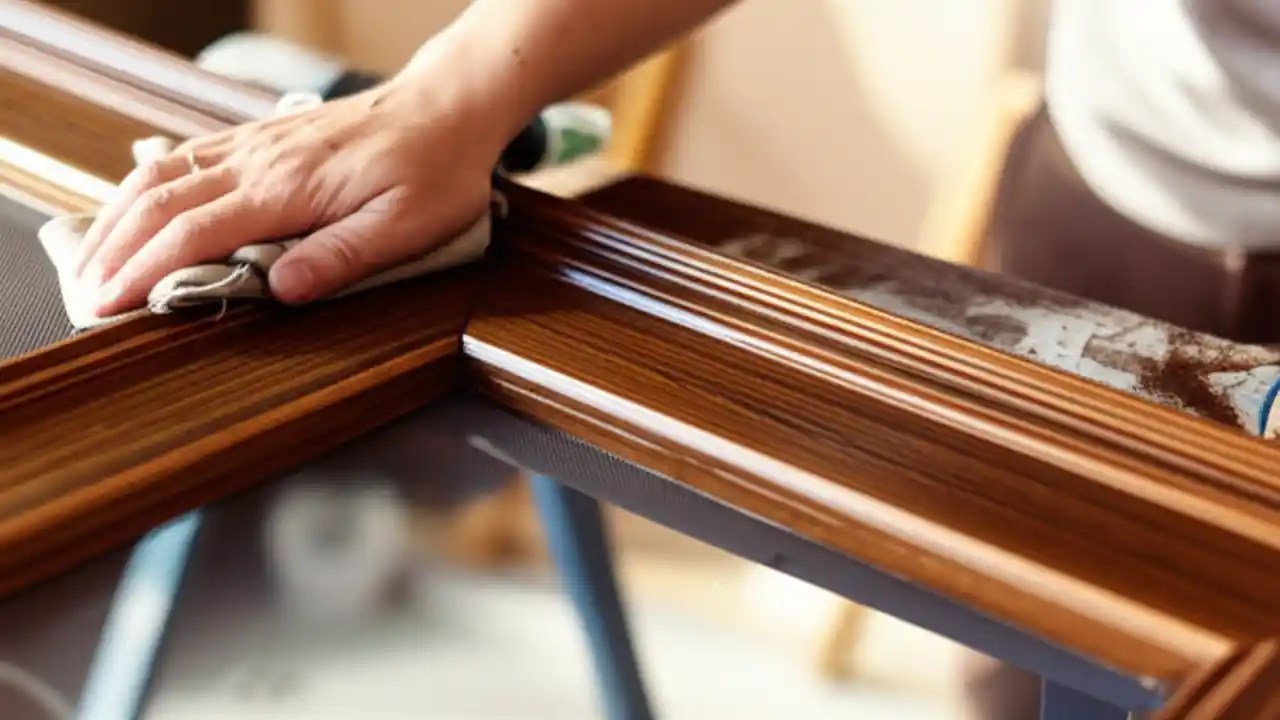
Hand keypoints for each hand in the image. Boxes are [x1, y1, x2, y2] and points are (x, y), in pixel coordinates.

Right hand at [77, 68, 506, 317]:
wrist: (445, 108)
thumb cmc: (435, 170)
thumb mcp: (407, 226)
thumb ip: (342, 257)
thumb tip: (281, 291)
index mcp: (287, 187)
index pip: (192, 231)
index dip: (143, 271)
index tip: (109, 307)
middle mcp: (257, 160)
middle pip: (159, 203)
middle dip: (114, 252)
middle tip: (88, 298)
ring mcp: (254, 144)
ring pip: (161, 175)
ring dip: (117, 218)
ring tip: (92, 261)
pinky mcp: (260, 137)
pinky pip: (184, 158)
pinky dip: (143, 187)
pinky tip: (132, 210)